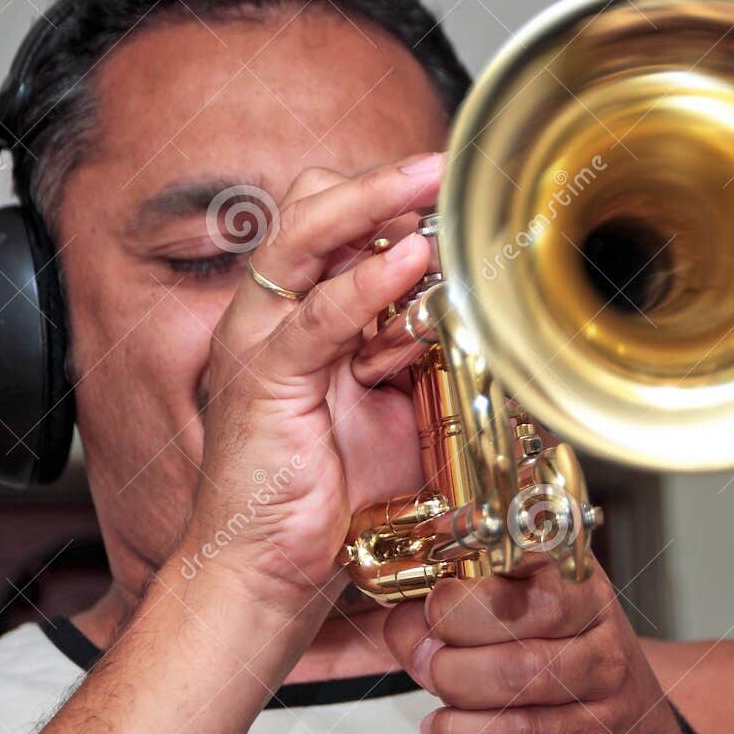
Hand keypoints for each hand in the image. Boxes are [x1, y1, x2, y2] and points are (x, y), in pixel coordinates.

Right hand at [177, 154, 441, 623]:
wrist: (268, 568)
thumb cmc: (327, 495)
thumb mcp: (392, 407)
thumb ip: (418, 355)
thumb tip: (474, 317)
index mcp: (297, 317)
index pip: (328, 224)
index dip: (382, 199)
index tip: (446, 186)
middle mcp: (270, 318)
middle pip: (310, 212)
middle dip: (379, 182)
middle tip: (440, 165)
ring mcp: (260, 343)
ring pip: (305, 241)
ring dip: (373, 205)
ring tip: (426, 181)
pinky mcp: (265, 380)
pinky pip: (316, 316)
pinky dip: (364, 285)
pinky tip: (408, 260)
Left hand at [383, 561, 723, 733]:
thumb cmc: (561, 683)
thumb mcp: (521, 630)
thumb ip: (459, 615)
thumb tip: (401, 616)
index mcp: (575, 575)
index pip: (525, 547)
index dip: (466, 564)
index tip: (427, 586)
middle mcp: (598, 620)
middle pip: (520, 608)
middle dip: (450, 626)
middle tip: (422, 644)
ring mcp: (602, 680)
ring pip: (515, 671)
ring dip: (453, 681)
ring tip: (436, 685)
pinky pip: (515, 733)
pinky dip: (460, 733)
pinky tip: (443, 729)